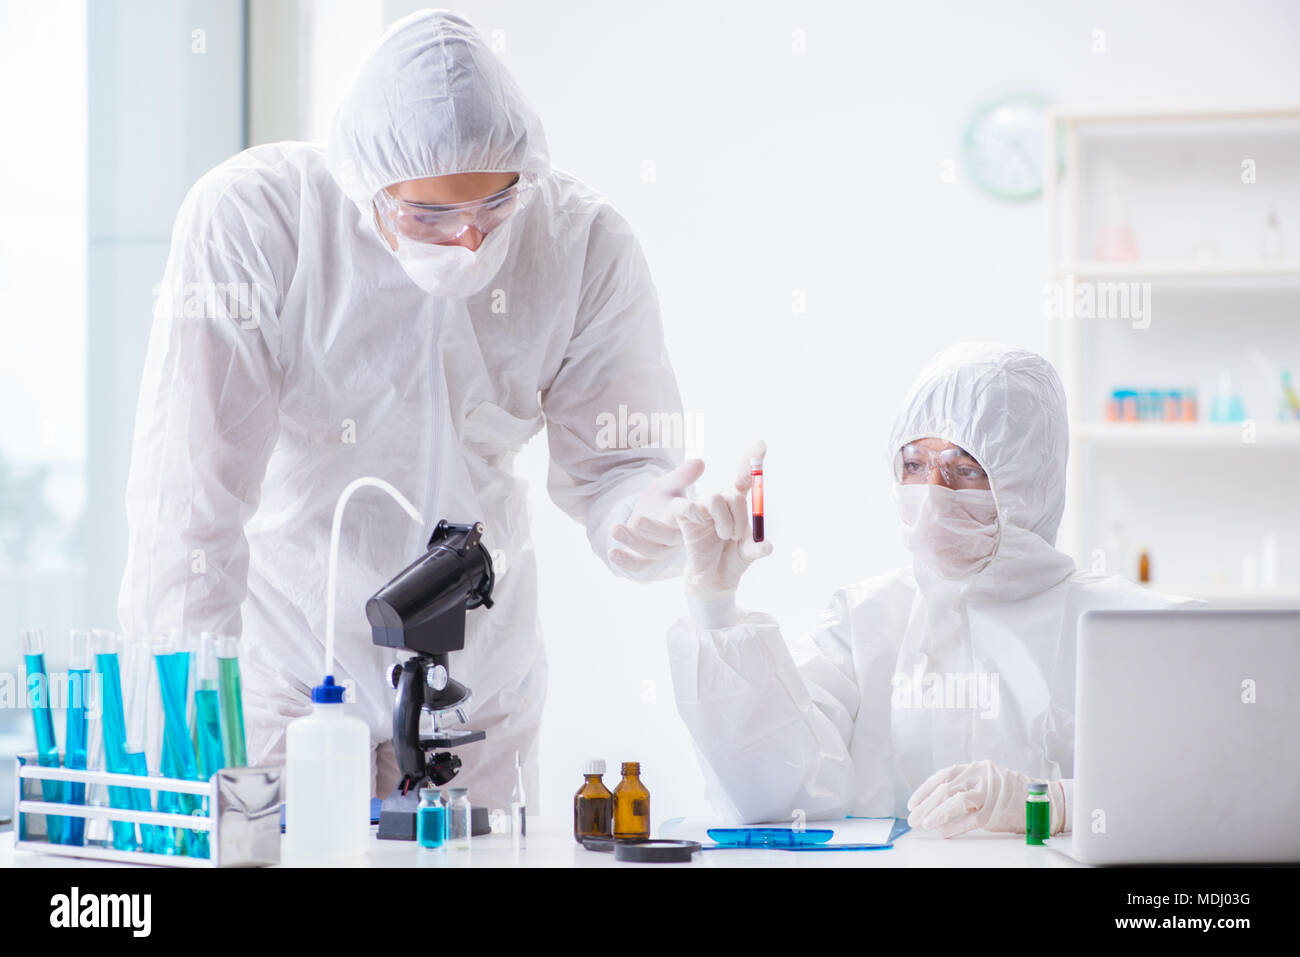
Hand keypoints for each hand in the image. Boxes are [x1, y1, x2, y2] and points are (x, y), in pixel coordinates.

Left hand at [608, 458, 704, 573]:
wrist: (650, 514)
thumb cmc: (663, 498)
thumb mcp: (669, 484)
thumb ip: (681, 475)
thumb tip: (700, 461)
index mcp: (686, 518)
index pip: (690, 516)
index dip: (689, 512)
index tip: (688, 507)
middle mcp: (677, 537)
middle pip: (669, 537)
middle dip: (653, 530)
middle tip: (637, 519)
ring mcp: (663, 550)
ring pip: (652, 552)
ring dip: (634, 543)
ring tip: (615, 529)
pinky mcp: (647, 559)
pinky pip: (640, 565)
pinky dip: (627, 562)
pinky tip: (612, 553)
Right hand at [673, 441, 771, 594]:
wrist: (714, 579)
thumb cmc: (733, 560)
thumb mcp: (749, 554)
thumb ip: (757, 548)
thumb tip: (767, 546)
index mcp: (737, 504)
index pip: (745, 477)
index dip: (752, 460)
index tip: (761, 445)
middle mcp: (720, 502)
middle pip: (733, 494)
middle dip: (741, 517)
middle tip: (737, 536)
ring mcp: (702, 509)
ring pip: (716, 498)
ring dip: (725, 521)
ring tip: (725, 537)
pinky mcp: (685, 519)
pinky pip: (685, 505)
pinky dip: (692, 510)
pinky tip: (699, 520)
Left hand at [906, 759, 1061, 836]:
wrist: (1041, 801)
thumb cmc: (1010, 792)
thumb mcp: (986, 780)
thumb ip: (964, 784)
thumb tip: (935, 800)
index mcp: (975, 768)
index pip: (943, 775)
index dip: (925, 789)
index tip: (913, 802)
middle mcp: (981, 776)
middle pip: (945, 789)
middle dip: (926, 805)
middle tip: (913, 817)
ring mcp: (988, 794)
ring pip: (955, 801)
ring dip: (936, 814)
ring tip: (924, 824)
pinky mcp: (995, 812)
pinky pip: (969, 820)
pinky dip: (954, 826)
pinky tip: (942, 832)